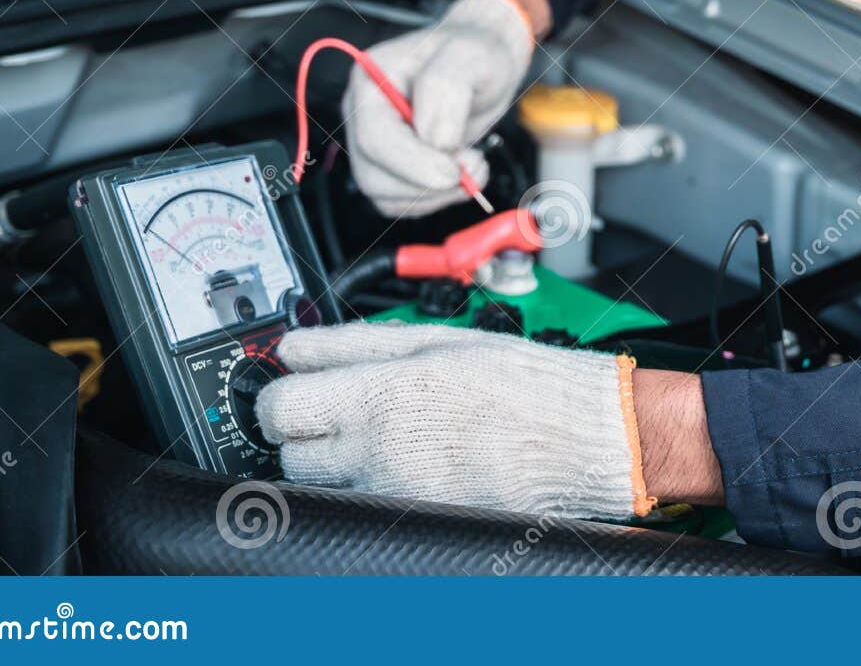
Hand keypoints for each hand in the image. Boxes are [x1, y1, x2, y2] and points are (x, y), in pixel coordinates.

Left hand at [255, 322, 653, 519]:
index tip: (292, 389)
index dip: (278, 396)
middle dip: (304, 434)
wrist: (582, 439)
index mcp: (383, 394)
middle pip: (289, 456)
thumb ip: (357, 342)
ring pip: (323, 489)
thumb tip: (297, 344)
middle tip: (337, 415)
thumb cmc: (525, 385)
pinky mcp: (413, 522)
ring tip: (382, 440)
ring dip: (335, 466)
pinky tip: (408, 467)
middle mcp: (380, 451)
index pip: (280, 406)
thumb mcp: (439, 339)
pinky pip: (363, 510)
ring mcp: (395, 495)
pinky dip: (371, 491)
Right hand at [342, 0, 533, 216]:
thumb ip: (446, 88)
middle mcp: (364, 116)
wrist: (482, 61)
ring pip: (387, 196)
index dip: (413, 164)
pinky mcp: (395, 167)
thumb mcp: (469, 54)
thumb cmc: (473, 52)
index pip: (375, 138)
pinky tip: (463, 174)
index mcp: (371, 81)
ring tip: (474, 165)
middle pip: (373, 175)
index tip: (455, 171)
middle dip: (427, 184)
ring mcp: (377, 144)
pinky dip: (438, 198)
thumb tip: (435, 140)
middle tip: (472, 164)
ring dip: (436, 194)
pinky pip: (404, 202)